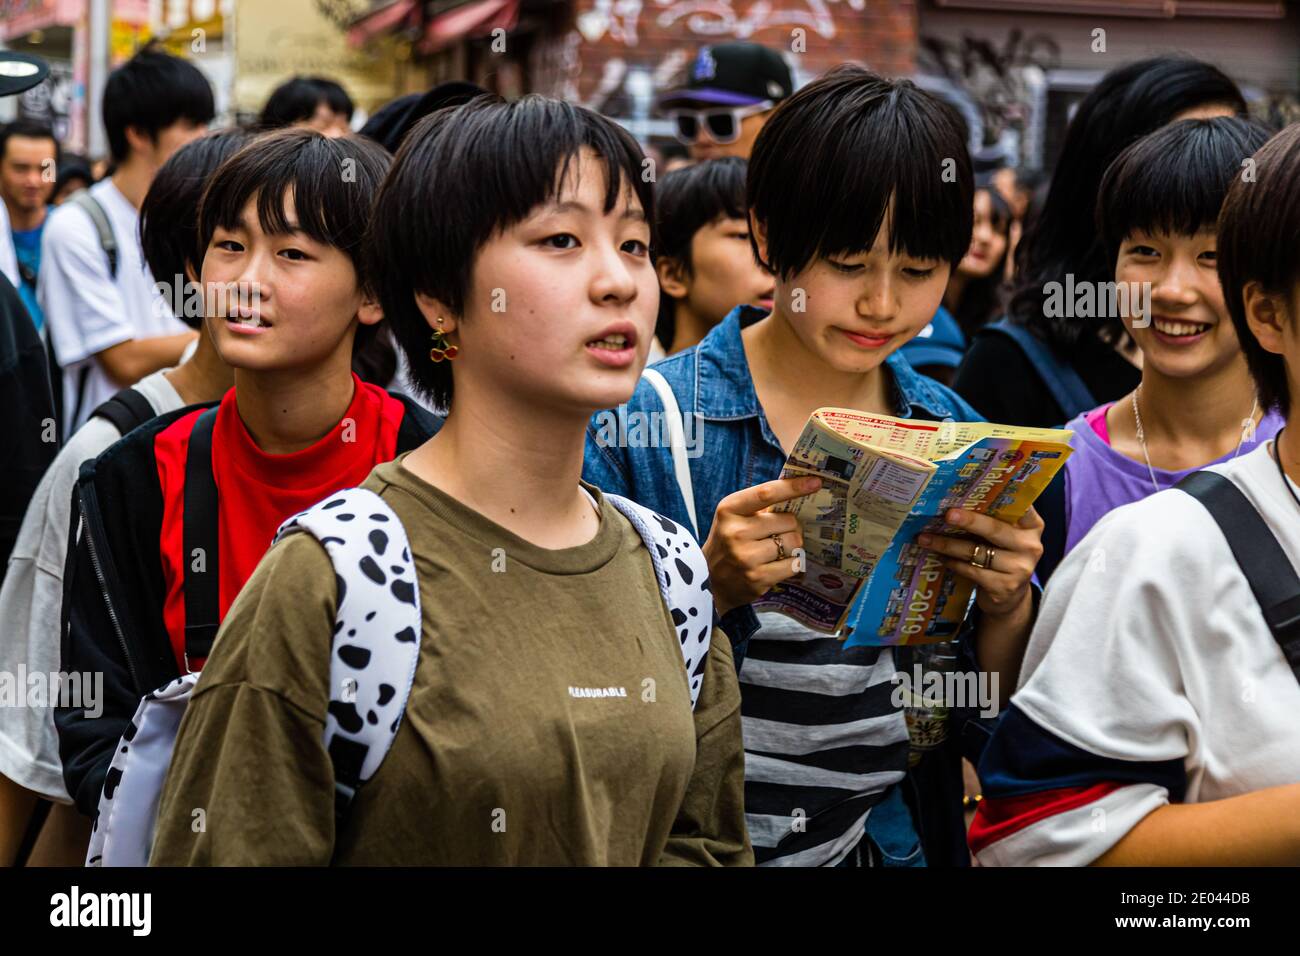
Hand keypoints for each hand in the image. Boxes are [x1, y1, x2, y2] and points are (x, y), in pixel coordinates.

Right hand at [703, 476, 821, 615]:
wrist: (710, 578)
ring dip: (791, 545)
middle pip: (788, 521)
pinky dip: (792, 562)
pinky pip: (794, 563)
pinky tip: (777, 563)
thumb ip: (761, 503)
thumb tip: (801, 486)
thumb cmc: (729, 540)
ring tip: (776, 549)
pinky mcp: (758, 578)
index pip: (766, 493)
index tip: (815, 482)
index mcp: (729, 510)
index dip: (793, 487)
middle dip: (790, 526)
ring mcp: (746, 557)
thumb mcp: (735, 516)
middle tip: (778, 532)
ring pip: (793, 542)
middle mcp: (736, 532)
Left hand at [917, 506, 1043, 618]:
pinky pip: (972, 570)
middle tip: (947, 514)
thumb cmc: (1002, 556)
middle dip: (968, 520)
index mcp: (1032, 526)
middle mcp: (1030, 545)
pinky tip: (941, 557)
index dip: (999, 497)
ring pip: (977, 551)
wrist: (1011, 597)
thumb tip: (956, 501)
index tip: (977, 489)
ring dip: (948, 544)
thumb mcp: (1006, 537)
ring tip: (926, 538)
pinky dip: (953, 563)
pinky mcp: (1005, 587)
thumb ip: (994, 520)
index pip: (1020, 505)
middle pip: (994, 529)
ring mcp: (1020, 568)